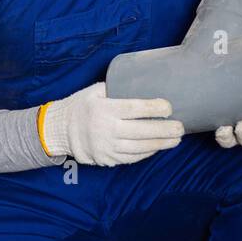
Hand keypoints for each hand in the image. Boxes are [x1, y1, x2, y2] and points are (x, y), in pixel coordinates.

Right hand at [42, 83, 183, 166]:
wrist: (60, 131)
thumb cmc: (81, 106)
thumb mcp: (94, 91)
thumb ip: (115, 88)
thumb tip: (144, 81)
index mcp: (103, 109)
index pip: (133, 109)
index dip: (153, 108)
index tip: (169, 107)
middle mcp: (105, 129)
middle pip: (141, 131)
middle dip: (164, 130)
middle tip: (180, 127)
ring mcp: (106, 147)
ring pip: (139, 147)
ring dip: (161, 144)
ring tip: (176, 139)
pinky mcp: (107, 159)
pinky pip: (132, 158)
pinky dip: (147, 153)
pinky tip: (158, 147)